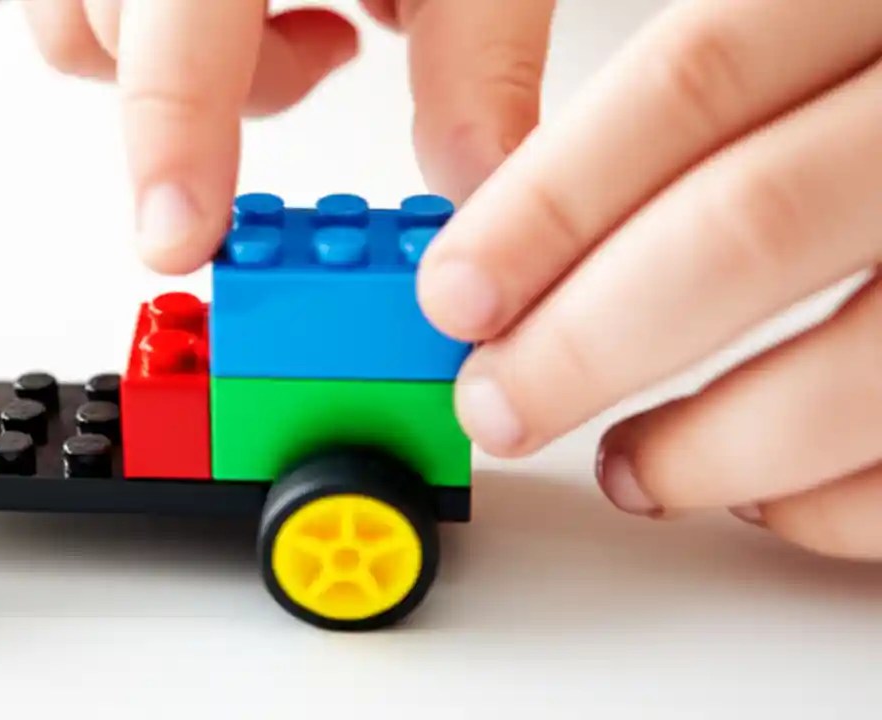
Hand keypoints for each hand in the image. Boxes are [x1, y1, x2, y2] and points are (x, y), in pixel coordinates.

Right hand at [0, 0, 554, 271]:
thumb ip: (471, 55)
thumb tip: (475, 194)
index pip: (181, 22)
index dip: (180, 133)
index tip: (173, 233)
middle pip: (125, 45)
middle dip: (234, 87)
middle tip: (328, 40)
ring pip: (69, 33)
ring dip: (159, 67)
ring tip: (280, 14)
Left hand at [416, 0, 881, 558]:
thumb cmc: (868, 58)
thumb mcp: (795, 1)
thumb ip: (650, 63)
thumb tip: (480, 184)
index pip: (693, 83)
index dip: (552, 203)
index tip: (457, 295)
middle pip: (752, 229)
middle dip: (590, 343)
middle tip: (500, 402)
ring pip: (864, 368)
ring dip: (711, 448)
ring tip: (626, 469)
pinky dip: (835, 504)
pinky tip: (762, 497)